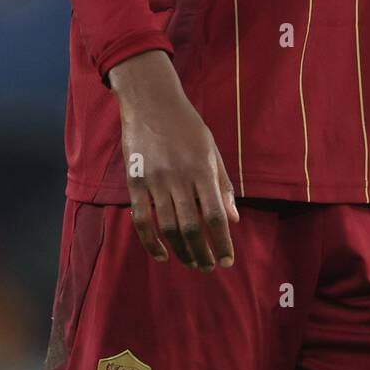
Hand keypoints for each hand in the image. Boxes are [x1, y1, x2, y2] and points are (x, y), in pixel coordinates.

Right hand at [109, 50, 239, 270]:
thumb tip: (234, 219)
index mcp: (202, 169)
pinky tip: (162, 253)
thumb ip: (222, 185)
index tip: (228, 261)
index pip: (215, 216)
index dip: (222, 243)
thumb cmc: (186, 126)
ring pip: (168, 228)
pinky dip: (150, 242)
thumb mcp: (211, 149)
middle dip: (202, 253)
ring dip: (181, 251)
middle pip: (192, 227)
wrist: (151, 101)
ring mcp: (155, 181)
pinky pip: (141, 219)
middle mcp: (179, 177)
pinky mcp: (135, 182)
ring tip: (191, 263)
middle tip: (209, 268)